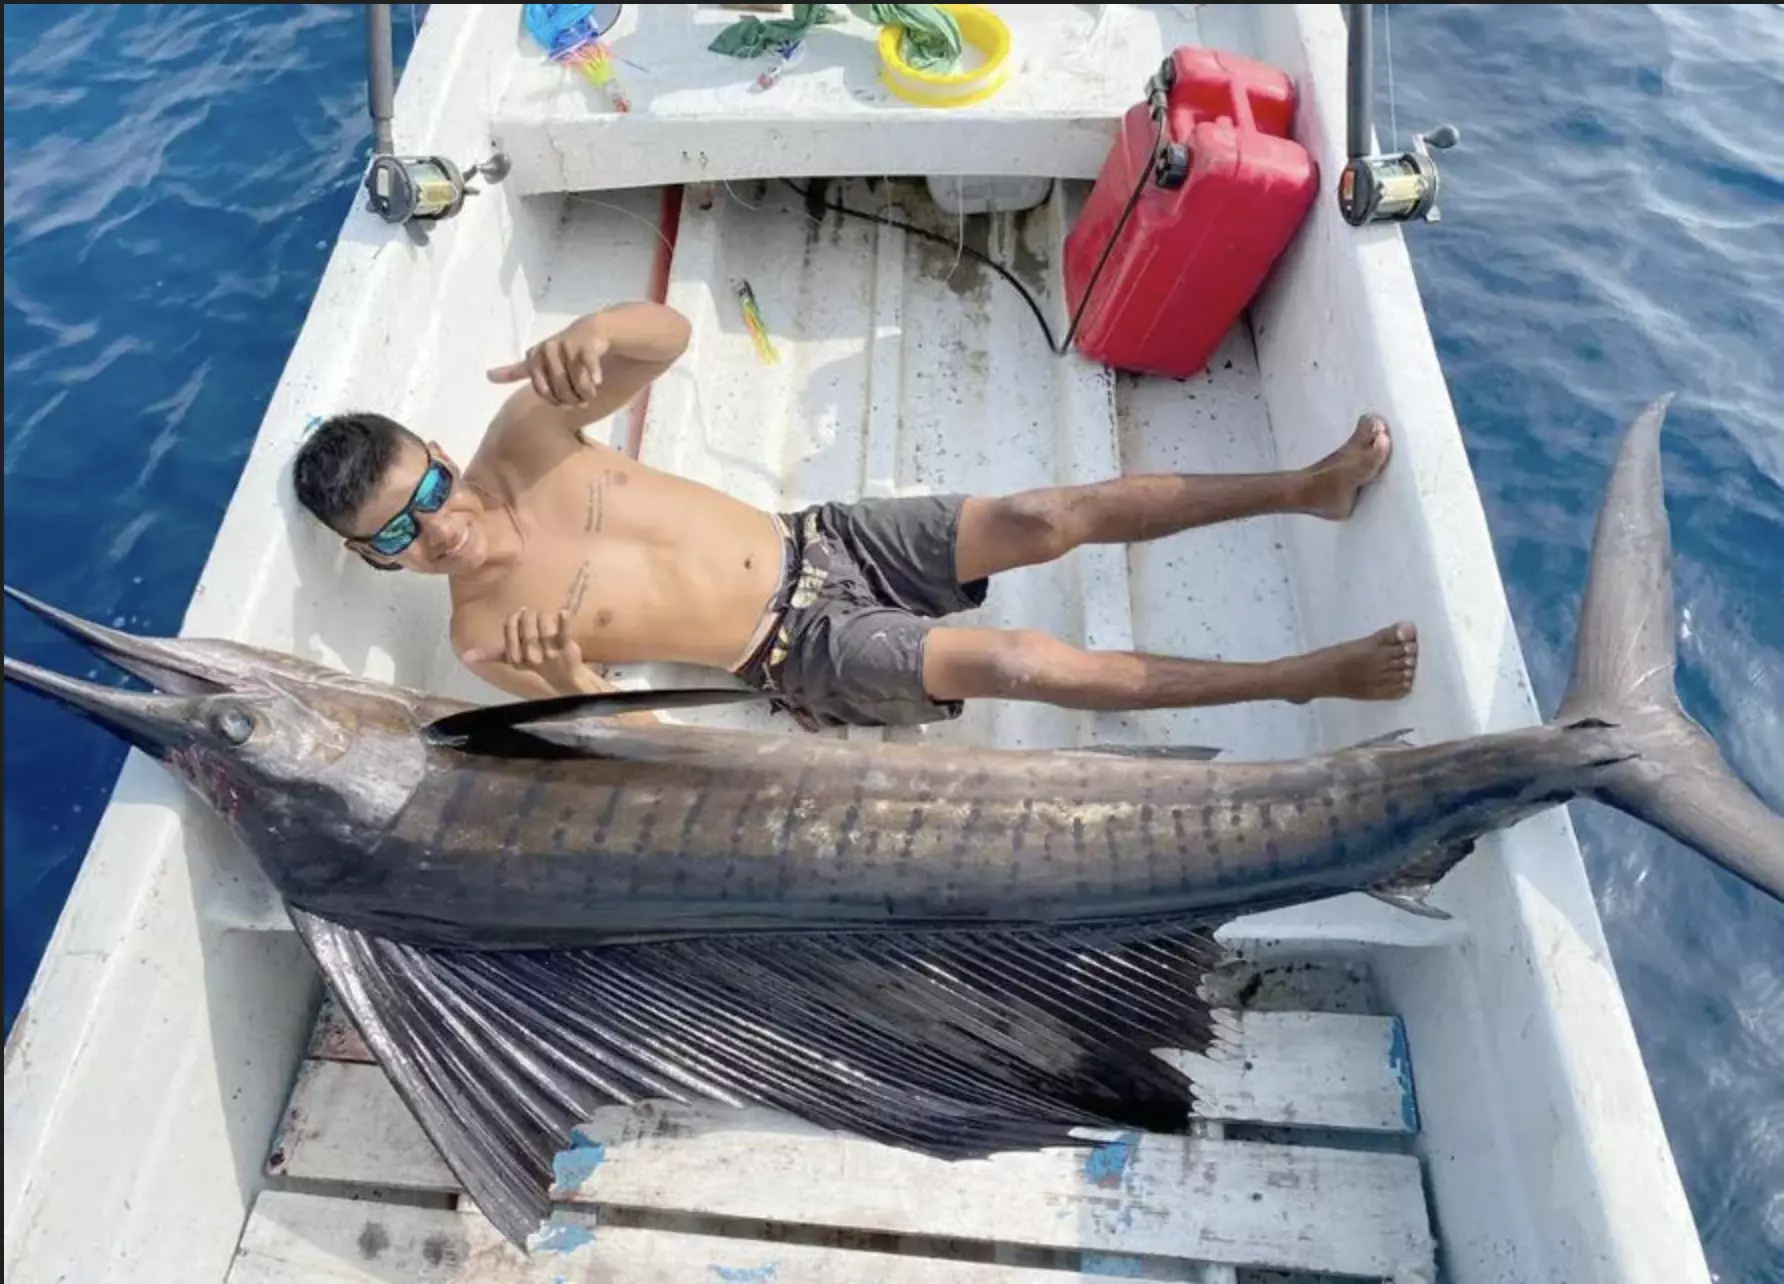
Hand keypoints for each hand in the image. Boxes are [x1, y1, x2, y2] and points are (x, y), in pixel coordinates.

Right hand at [461, 608, 603, 694]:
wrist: (566, 679)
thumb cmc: (537, 663)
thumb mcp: (512, 659)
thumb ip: (490, 655)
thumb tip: (465, 656)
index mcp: (515, 658)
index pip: (509, 625)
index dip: (515, 617)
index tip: (520, 614)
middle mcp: (531, 657)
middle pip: (526, 620)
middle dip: (530, 616)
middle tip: (536, 620)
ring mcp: (549, 653)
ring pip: (543, 620)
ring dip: (546, 617)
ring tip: (549, 624)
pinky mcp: (566, 648)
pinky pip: (564, 630)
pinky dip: (564, 620)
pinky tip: (563, 612)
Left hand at [487, 321, 610, 407]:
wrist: (591, 331)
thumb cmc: (562, 350)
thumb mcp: (537, 360)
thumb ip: (515, 371)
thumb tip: (487, 376)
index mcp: (534, 357)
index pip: (543, 392)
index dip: (556, 399)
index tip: (563, 396)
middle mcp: (547, 350)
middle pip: (561, 390)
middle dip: (574, 399)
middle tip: (581, 396)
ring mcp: (566, 346)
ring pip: (577, 384)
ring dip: (587, 392)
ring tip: (591, 390)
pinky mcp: (585, 345)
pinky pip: (588, 368)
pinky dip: (594, 377)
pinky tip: (597, 380)